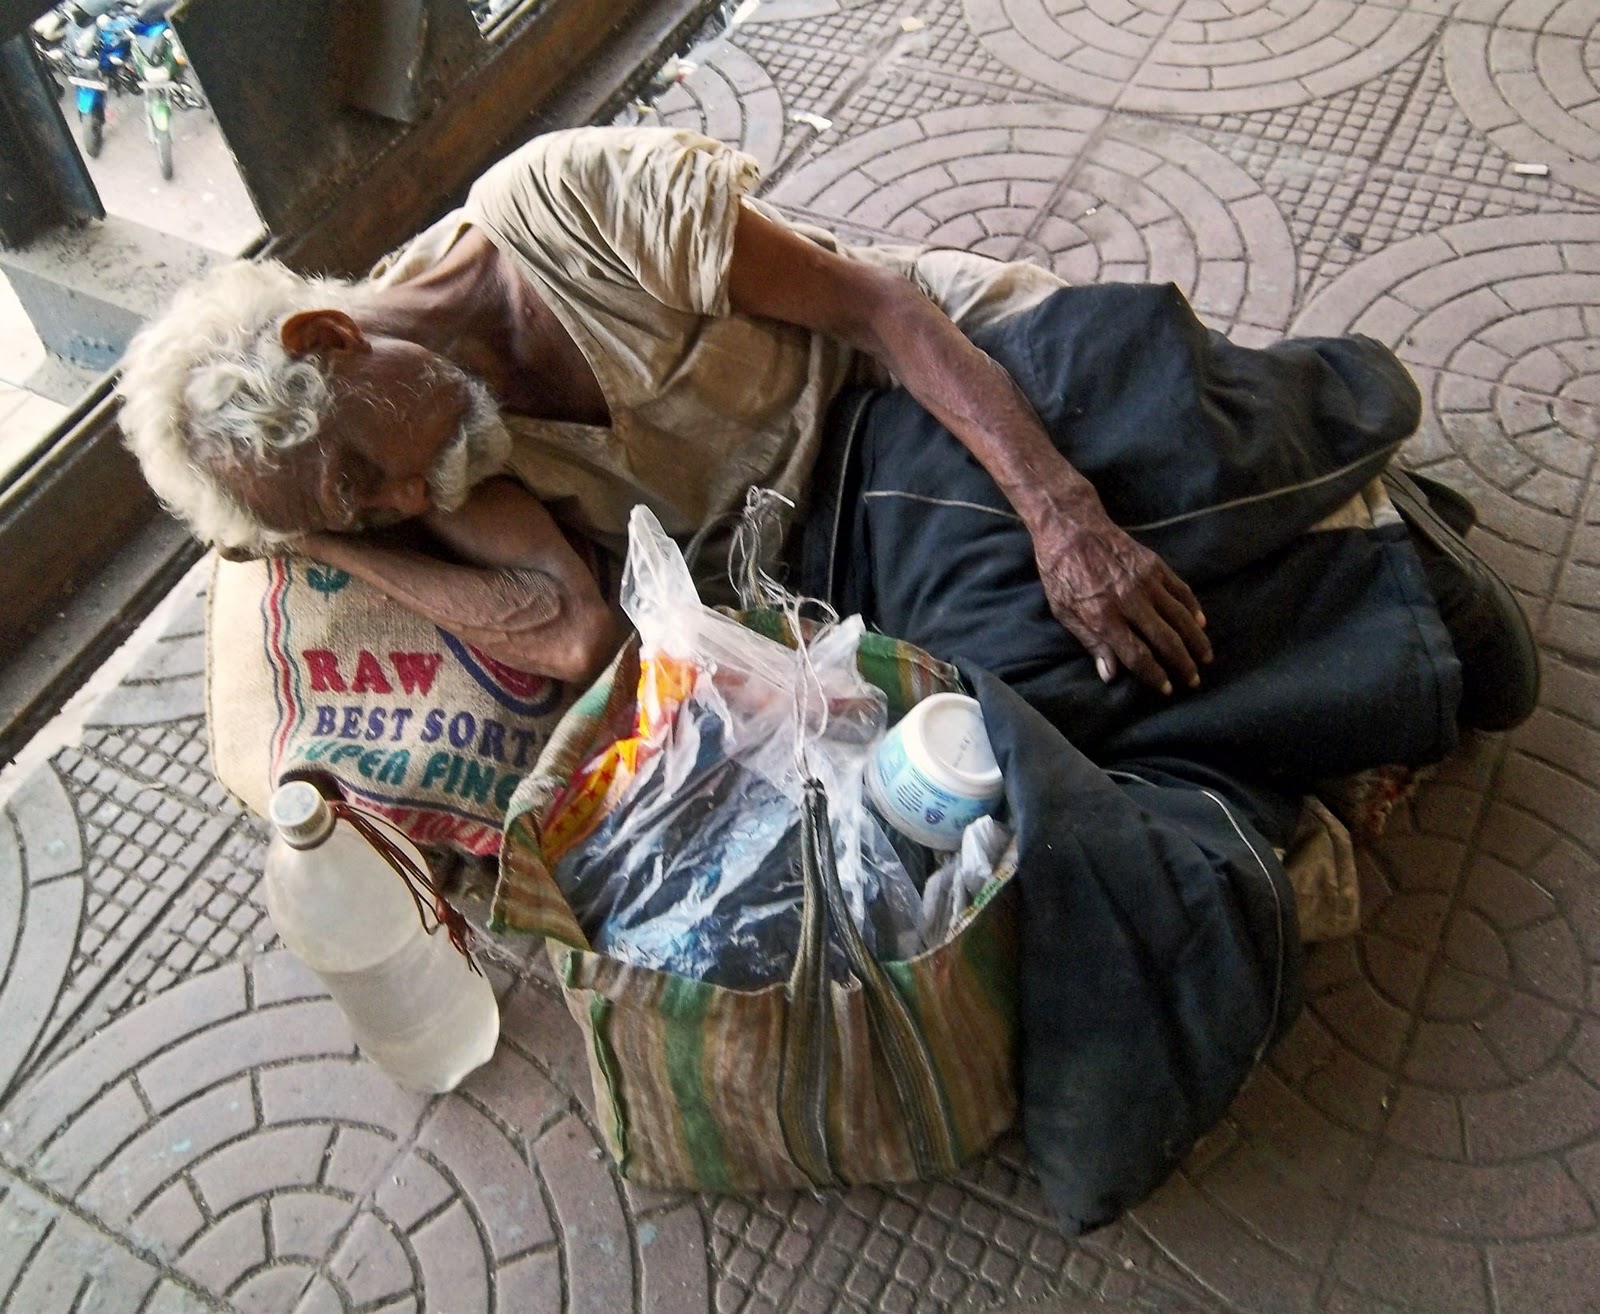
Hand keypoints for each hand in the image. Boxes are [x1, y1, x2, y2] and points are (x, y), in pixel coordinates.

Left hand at [1031, 500, 1210, 693]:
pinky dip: (1193, 608)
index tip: (1167, 689)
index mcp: (1103, 617)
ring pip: (1180, 617)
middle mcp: (1129, 601)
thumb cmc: (1061, 574)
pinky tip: (1201, 623)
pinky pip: (1181, 591)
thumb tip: (1111, 675)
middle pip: (1165, 640)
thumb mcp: (1064, 612)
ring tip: (1205, 658)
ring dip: (1196, 640)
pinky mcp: (1154, 565)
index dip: (1155, 675)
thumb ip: (1090, 642)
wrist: (1071, 529)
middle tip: (1193, 681)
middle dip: (1182, 664)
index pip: (1137, 655)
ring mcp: (1145, 581)